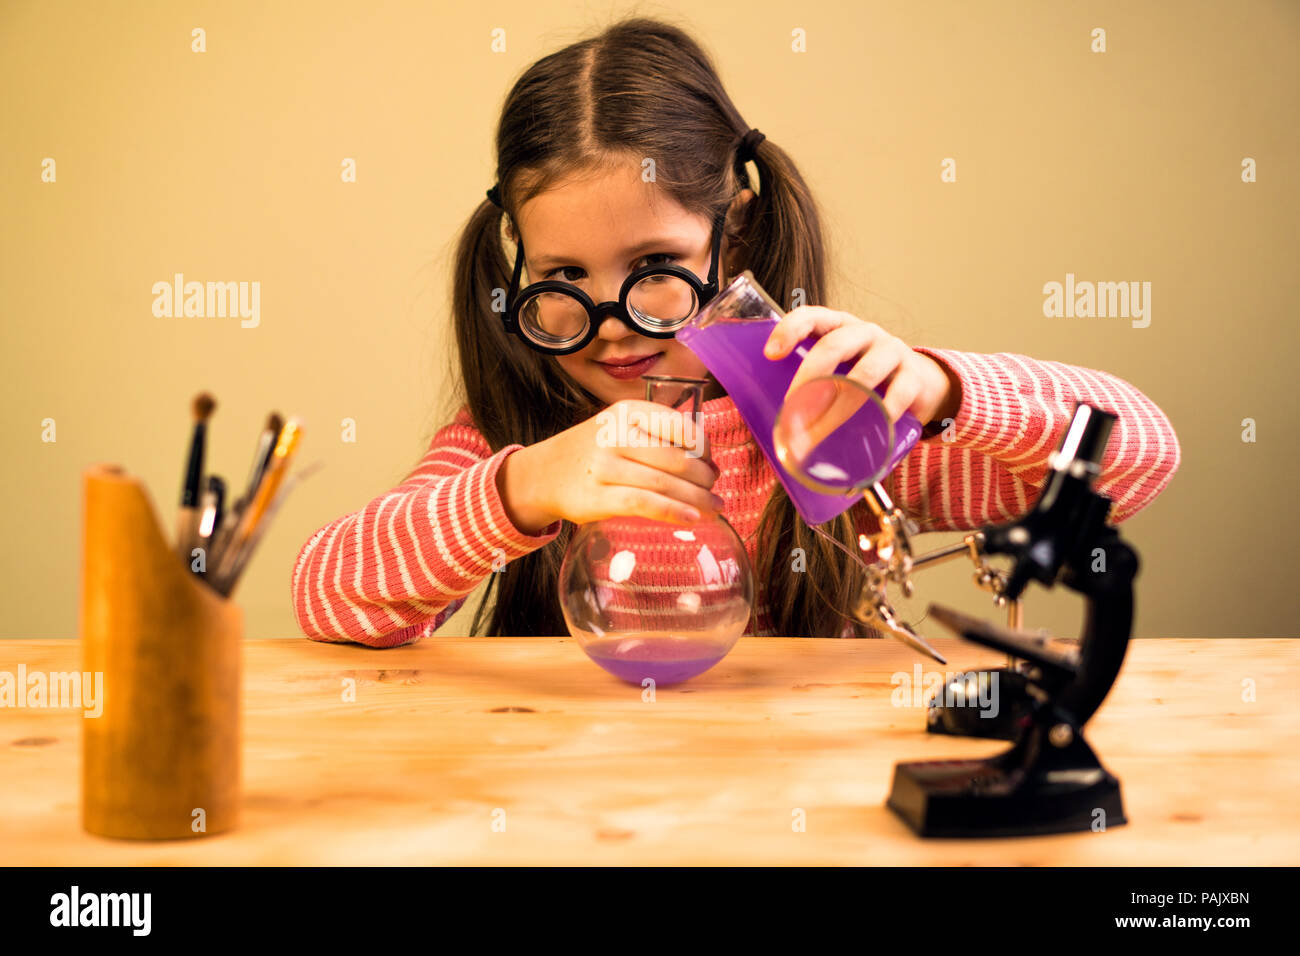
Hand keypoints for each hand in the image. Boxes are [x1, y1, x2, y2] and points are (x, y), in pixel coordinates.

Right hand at [497, 400, 723, 532]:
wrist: (542, 475)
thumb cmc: (592, 453)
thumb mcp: (619, 429)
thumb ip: (657, 438)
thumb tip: (709, 464)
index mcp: (626, 412)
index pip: (680, 426)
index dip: (704, 448)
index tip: (711, 463)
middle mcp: (615, 434)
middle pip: (676, 458)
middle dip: (704, 478)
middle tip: (714, 491)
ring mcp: (604, 466)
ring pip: (664, 483)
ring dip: (697, 499)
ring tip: (714, 509)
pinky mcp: (597, 497)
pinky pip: (644, 504)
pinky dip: (673, 511)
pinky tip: (691, 518)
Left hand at [763, 306, 958, 425]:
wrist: (920, 384)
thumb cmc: (865, 379)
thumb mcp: (839, 370)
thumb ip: (810, 383)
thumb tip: (767, 423)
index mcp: (839, 326)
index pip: (812, 315)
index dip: (790, 329)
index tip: (771, 354)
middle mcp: (865, 333)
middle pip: (834, 345)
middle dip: (809, 379)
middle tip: (791, 411)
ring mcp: (892, 352)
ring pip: (864, 374)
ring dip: (837, 408)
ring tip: (818, 434)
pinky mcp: (914, 377)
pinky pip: (898, 394)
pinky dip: (882, 414)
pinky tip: (870, 431)